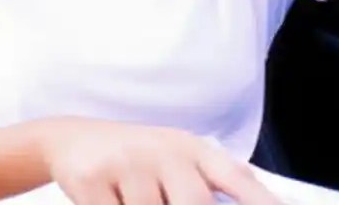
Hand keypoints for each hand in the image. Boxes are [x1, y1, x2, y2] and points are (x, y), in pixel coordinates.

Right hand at [44, 120, 279, 204]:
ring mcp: (126, 163)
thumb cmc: (134, 158)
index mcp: (190, 148)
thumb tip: (269, 202)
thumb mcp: (175, 158)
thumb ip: (215, 180)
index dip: (261, 201)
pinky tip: (108, 199)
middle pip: (194, 204)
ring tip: (130, 197)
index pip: (236, 179)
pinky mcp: (92, 179)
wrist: (69, 138)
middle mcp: (162, 151)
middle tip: (158, 198)